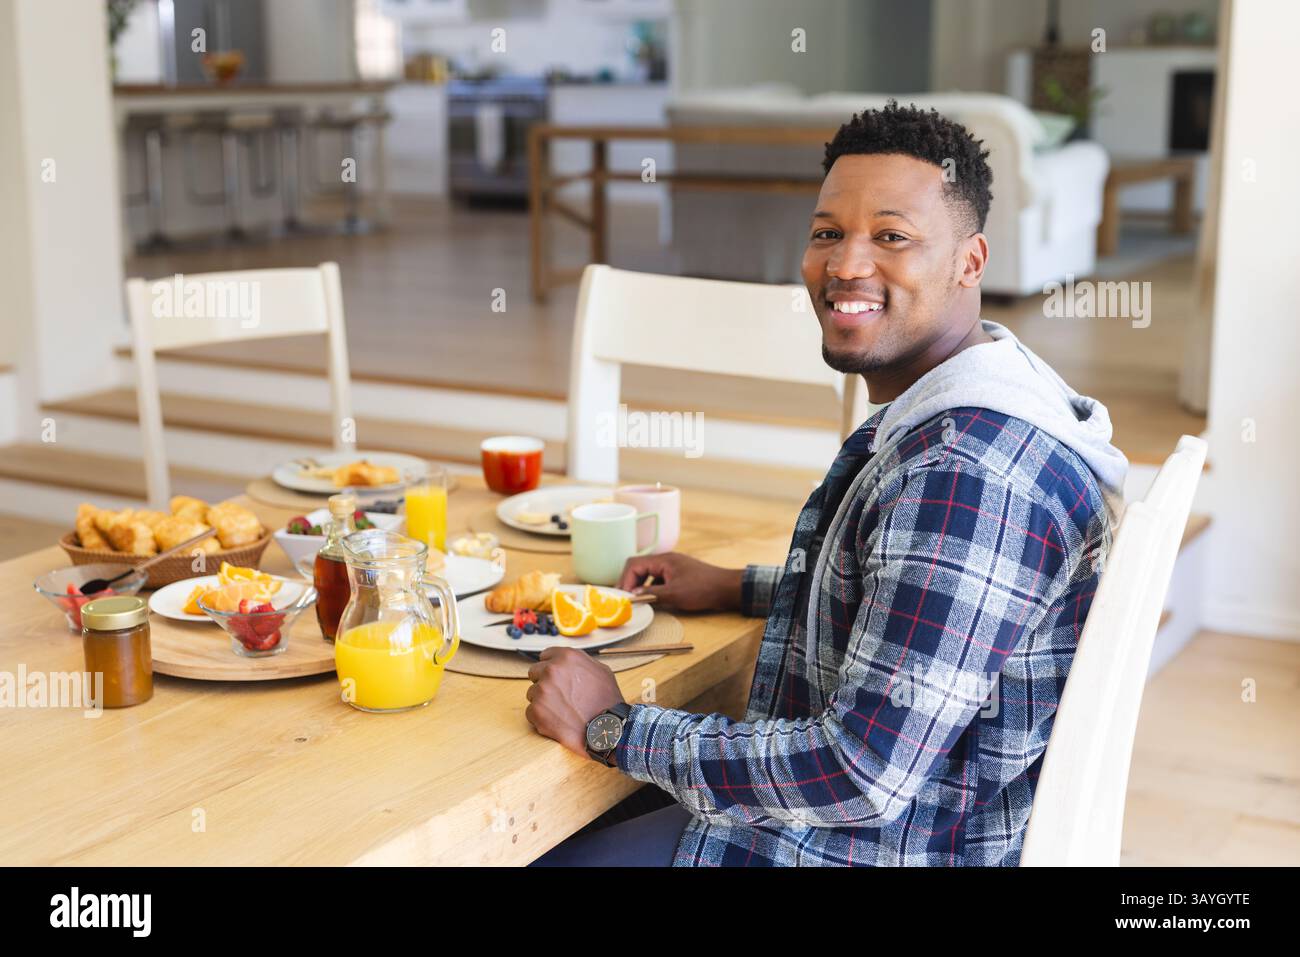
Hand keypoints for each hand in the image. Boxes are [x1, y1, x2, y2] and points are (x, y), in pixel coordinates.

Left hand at [525, 647, 624, 757]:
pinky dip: (541, 717)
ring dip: (543, 701)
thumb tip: (568, 663)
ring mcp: (542, 690)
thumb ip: (580, 662)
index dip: (551, 666)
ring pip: (532, 693)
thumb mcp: (601, 670)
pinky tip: (557, 720)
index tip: (555, 676)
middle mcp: (552, 670)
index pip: (545, 655)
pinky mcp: (536, 710)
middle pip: (534, 673)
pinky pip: (530, 711)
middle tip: (558, 695)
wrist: (607, 728)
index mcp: (566, 657)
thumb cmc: (606, 701)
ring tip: (561, 710)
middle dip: (544, 682)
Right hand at [617, 552, 743, 612]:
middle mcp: (666, 560)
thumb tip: (634, 595)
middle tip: (627, 598)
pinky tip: (653, 598)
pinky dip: (652, 587)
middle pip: (639, 567)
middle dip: (631, 582)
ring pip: (648, 573)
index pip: (634, 564)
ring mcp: (672, 567)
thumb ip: (652, 593)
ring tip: (638, 599)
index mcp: (663, 560)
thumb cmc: (703, 588)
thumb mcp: (675, 594)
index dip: (626, 580)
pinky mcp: (678, 574)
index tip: (625, 596)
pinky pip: (658, 578)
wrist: (726, 588)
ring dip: (641, 585)